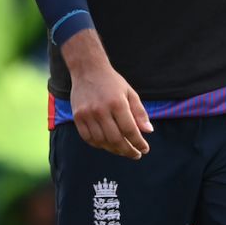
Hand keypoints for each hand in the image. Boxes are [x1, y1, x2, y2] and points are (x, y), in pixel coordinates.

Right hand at [63, 31, 151, 158]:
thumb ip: (139, 113)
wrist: (87, 70)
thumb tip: (148, 132)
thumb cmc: (112, 82)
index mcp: (117, 103)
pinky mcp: (77, 117)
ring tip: (122, 150)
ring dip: (114, 150)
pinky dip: (98, 145)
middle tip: (135, 154)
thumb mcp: (130, 93)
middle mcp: (101, 110)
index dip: (138, 143)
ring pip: (102, 141)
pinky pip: (88, 138)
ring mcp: (87, 114)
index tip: (144, 149)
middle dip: (128, 150)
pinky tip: (107, 145)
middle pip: (116, 139)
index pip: (130, 130)